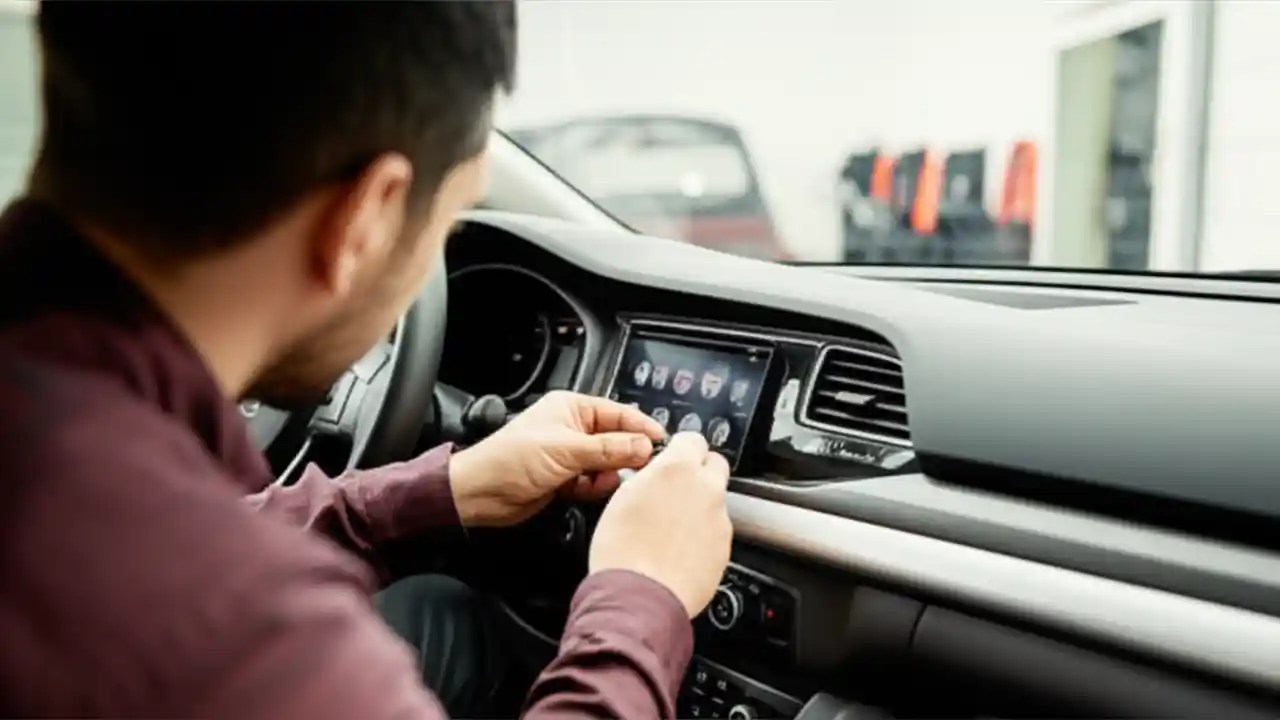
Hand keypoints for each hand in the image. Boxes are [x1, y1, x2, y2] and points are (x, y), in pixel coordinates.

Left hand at [448, 391, 665, 526]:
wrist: (479, 494)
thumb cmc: (510, 460)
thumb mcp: (565, 450)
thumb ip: (609, 449)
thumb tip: (645, 445)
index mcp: (572, 408)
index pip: (619, 414)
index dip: (642, 428)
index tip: (663, 442)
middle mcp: (573, 428)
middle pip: (617, 440)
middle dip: (626, 455)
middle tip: (639, 468)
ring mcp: (570, 455)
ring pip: (608, 464)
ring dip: (607, 475)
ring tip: (596, 481)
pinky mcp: (565, 479)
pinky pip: (594, 482)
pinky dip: (593, 488)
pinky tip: (581, 491)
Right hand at [588, 432, 732, 616]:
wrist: (638, 597)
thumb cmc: (621, 551)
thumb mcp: (623, 497)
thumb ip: (650, 477)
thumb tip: (656, 474)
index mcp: (678, 469)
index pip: (693, 438)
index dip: (681, 448)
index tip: (673, 457)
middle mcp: (706, 489)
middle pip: (715, 464)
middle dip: (699, 471)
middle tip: (676, 488)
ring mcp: (719, 519)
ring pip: (716, 500)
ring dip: (700, 506)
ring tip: (671, 528)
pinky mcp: (725, 548)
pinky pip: (717, 531)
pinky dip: (703, 535)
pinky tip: (679, 549)